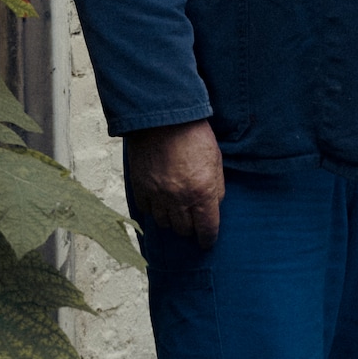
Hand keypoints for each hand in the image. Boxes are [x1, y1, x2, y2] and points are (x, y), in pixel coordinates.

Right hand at [127, 120, 224, 247]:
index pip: (207, 229)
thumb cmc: (194, 135)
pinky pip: (147, 210)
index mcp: (202, 192)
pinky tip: (160, 200)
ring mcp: (157, 195)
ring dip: (172, 220)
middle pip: (184, 230)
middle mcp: (179, 199)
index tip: (207, 241)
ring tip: (176, 210)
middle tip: (192, 222)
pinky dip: (154, 209)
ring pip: (164, 223)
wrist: (162, 117)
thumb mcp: (216, 160)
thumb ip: (216, 187)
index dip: (208, 239)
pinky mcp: (140, 187)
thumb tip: (213, 206)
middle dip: (190, 228)